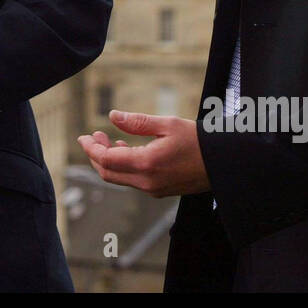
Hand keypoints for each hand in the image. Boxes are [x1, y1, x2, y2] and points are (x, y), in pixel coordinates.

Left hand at [77, 110, 210, 196]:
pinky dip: (122, 167)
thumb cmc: (198, 140)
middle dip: (96, 155)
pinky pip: (132, 181)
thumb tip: (112, 116)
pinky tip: (126, 150)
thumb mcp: (167, 124)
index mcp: (147, 164)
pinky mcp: (160, 191)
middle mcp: (147, 182)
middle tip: (93, 136)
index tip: (83, 137)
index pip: (106, 160)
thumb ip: (137, 122)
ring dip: (109, 161)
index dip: (91, 148)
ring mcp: (153, 190)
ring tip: (108, 140)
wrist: (224, 163)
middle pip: (108, 173)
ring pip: (119, 179)